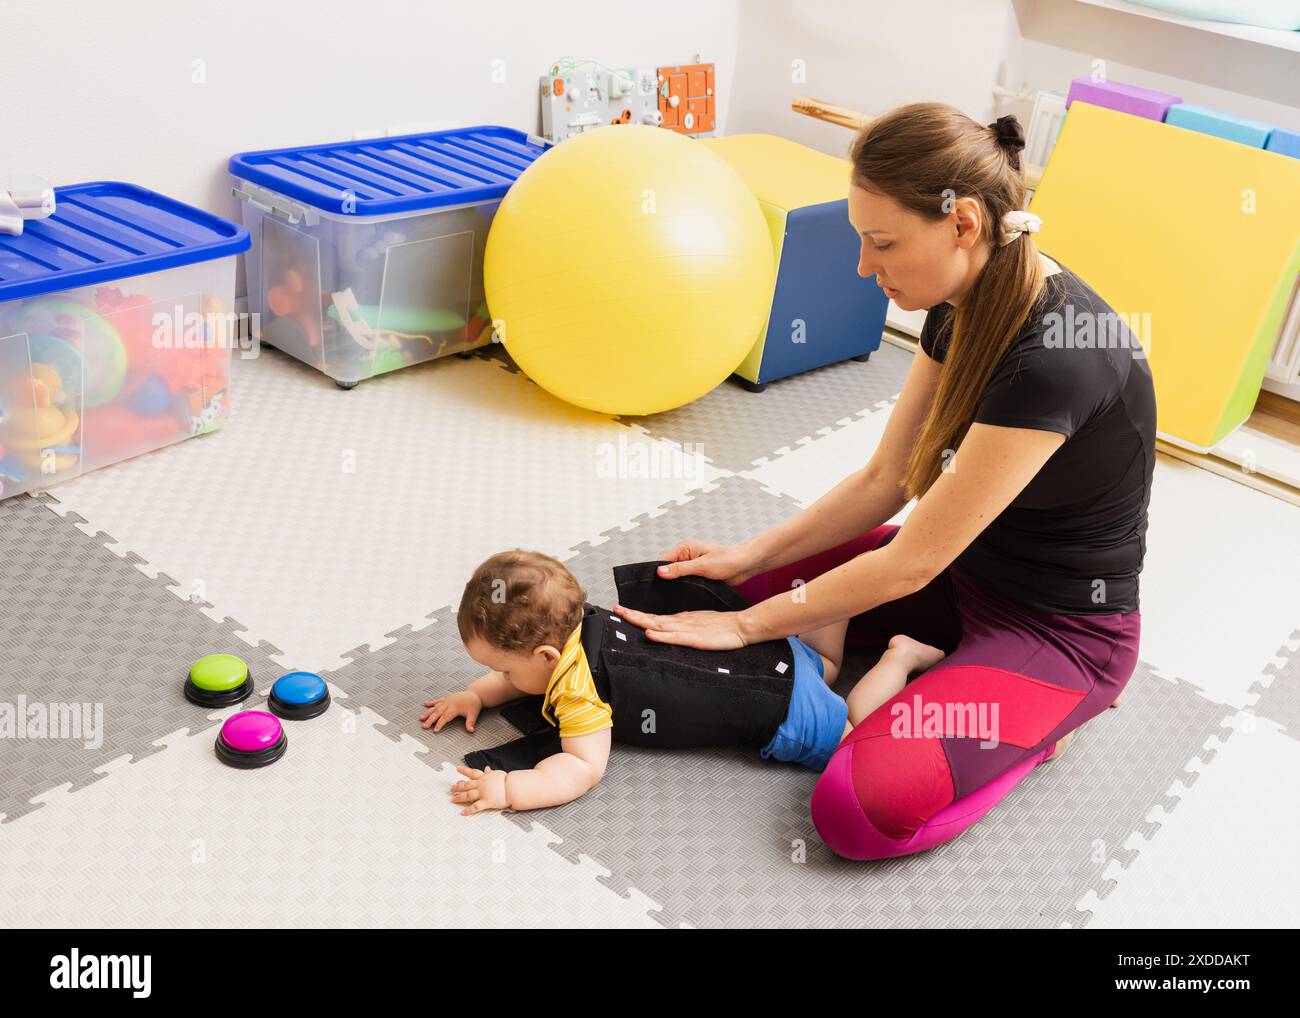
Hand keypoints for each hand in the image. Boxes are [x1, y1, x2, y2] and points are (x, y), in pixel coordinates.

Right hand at [420, 690, 481, 731]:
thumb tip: (471, 730)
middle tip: (424, 726)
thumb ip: (470, 723)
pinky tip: (424, 704)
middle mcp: (449, 703)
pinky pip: (437, 701)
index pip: (445, 717)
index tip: (435, 730)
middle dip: (430, 720)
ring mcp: (447, 700)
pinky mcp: (447, 698)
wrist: (475, 693)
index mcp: (455, 708)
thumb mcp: (473, 714)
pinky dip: (431, 703)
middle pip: (437, 713)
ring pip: (435, 707)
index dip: (440, 724)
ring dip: (428, 712)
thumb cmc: (474, 704)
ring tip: (421, 718)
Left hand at [450, 766, 508, 814]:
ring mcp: (483, 793)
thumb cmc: (507, 781)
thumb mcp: (497, 774)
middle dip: (457, 787)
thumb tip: (486, 768)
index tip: (457, 769)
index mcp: (484, 777)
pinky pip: (475, 807)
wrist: (512, 787)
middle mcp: (481, 784)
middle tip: (451, 789)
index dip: (464, 770)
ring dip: (459, 797)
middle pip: (466, 785)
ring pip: (468, 795)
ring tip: (453, 799)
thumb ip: (490, 772)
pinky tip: (463, 812)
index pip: (472, 772)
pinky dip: (468, 810)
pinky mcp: (486, 802)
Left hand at [610, 605, 749, 650]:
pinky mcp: (694, 638)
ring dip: (640, 620)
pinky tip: (650, 633)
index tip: (622, 610)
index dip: (637, 614)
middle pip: (651, 618)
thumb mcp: (699, 625)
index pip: (654, 617)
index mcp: (681, 619)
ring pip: (659, 625)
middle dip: (632, 614)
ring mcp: (686, 629)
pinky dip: (660, 635)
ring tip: (625, 615)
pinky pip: (674, 637)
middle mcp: (680, 622)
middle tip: (616, 609)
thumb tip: (668, 628)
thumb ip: (684, 626)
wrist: (741, 625)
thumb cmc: (723, 626)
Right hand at [655, 539, 761, 584]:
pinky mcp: (697, 574)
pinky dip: (683, 588)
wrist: (745, 565)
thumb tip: (660, 571)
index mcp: (685, 548)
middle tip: (663, 593)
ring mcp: (692, 565)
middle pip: (667, 569)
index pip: (662, 560)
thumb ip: (680, 569)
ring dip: (675, 584)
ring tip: (673, 594)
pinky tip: (683, 594)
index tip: (653, 585)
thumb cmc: (728, 560)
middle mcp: (686, 556)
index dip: (657, 572)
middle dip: (665, 580)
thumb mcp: (701, 566)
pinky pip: (685, 582)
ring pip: (676, 577)